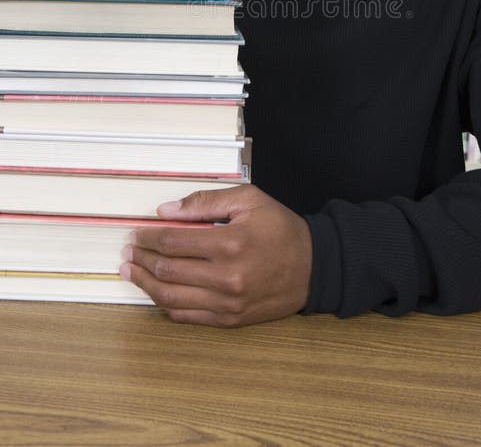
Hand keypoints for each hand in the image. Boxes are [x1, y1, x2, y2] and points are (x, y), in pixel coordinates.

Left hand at [119, 185, 312, 326]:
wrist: (313, 267)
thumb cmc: (280, 229)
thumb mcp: (249, 200)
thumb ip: (206, 202)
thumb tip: (167, 211)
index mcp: (229, 243)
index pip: (173, 241)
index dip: (149, 237)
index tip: (136, 232)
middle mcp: (225, 277)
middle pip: (167, 270)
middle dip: (141, 259)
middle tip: (127, 250)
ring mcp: (226, 302)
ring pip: (170, 297)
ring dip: (145, 283)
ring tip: (131, 272)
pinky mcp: (229, 319)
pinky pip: (187, 316)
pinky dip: (166, 304)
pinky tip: (155, 292)